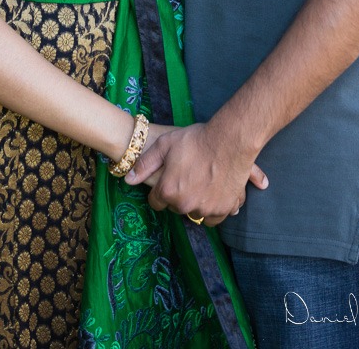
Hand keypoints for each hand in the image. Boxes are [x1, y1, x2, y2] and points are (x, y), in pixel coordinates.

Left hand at [126, 120, 267, 226]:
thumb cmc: (195, 140)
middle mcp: (184, 205)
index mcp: (168, 191)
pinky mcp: (223, 209)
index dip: (160, 190)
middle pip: (175, 207)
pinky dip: (213, 210)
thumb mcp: (165, 145)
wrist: (229, 140)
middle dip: (178, 195)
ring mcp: (204, 209)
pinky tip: (214, 194)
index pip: (156, 202)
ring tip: (202, 183)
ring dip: (196, 203)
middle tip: (187, 176)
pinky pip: (213, 218)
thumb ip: (145, 164)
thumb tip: (129, 180)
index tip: (169, 179)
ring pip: (194, 213)